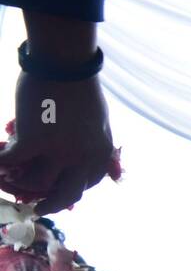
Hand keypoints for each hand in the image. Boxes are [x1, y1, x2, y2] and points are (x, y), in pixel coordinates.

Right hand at [0, 73, 114, 213]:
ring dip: (18, 180)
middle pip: (66, 196)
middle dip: (49, 204)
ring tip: (7, 174)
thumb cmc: (79, 87)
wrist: (65, 63)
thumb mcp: (97, 122)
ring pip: (34, 182)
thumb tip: (77, 158)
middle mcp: (83, 160)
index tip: (53, 191)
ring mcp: (59, 153)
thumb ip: (90, 143)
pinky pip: (10, 162)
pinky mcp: (34, 142)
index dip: (66, 191)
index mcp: (100, 155)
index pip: (85, 185)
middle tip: (36, 206)